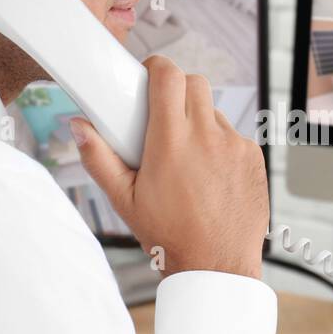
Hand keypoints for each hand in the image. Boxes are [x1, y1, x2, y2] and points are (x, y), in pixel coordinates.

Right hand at [72, 55, 268, 278]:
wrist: (216, 265)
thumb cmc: (169, 236)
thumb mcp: (124, 200)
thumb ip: (98, 158)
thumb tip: (78, 127)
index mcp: (171, 141)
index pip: (169, 76)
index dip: (157, 67)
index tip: (148, 76)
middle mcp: (207, 136)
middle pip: (195, 83)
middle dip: (177, 89)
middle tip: (163, 114)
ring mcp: (235, 145)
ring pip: (215, 111)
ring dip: (199, 122)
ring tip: (186, 156)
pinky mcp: (254, 158)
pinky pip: (234, 136)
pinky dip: (220, 145)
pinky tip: (209, 174)